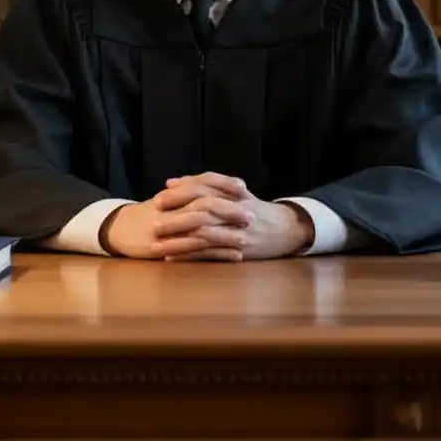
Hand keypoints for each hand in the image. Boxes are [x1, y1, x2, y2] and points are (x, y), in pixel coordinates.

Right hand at [100, 194, 252, 259]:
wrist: (120, 229)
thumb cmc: (150, 213)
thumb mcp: (170, 199)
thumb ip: (192, 192)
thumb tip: (222, 187)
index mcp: (174, 193)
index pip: (202, 181)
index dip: (223, 183)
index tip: (243, 187)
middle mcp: (171, 207)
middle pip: (205, 204)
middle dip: (230, 210)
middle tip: (252, 215)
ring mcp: (167, 228)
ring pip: (201, 229)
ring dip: (227, 235)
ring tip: (247, 238)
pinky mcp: (166, 247)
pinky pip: (196, 251)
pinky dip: (218, 254)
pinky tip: (235, 256)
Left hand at [150, 173, 314, 260]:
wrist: (287, 230)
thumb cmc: (253, 209)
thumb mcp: (234, 192)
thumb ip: (203, 185)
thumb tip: (171, 182)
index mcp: (234, 193)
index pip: (205, 187)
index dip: (181, 192)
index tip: (159, 198)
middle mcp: (237, 211)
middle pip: (203, 210)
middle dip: (176, 217)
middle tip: (154, 223)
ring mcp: (238, 232)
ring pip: (204, 234)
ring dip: (178, 241)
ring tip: (156, 245)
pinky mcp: (239, 251)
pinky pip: (210, 255)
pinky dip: (190, 256)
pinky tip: (172, 258)